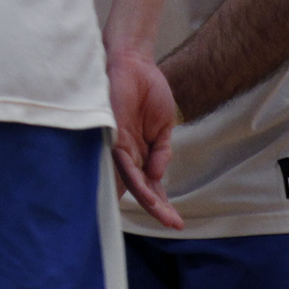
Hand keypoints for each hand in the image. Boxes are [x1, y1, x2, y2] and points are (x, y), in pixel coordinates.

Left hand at [108, 52, 184, 229]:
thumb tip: (158, 175)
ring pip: (131, 180)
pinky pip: (123, 162)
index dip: (162, 202)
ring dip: (148, 199)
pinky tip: (148, 191)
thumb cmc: (148, 91)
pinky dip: (136, 177)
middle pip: (140, 187)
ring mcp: (118, 144)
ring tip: (164, 215)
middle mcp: (126, 152)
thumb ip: (162, 152)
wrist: (136, 63)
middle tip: (173, 224)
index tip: (176, 221)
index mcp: (139, 151)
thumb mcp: (163, 127)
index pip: (149, 184)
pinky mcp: (112, 134)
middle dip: (156, 207)